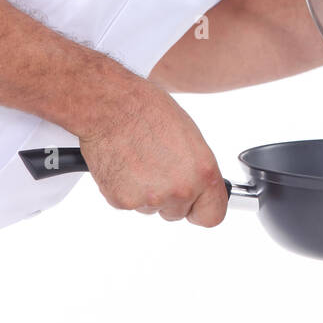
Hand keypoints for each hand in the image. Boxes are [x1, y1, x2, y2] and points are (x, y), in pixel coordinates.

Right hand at [78, 81, 227, 226]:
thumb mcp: (189, 137)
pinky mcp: (123, 201)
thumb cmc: (148, 110)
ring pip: (151, 208)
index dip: (202, 210)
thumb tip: (198, 184)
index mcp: (202, 172)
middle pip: (178, 213)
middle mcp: (180, 189)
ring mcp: (150, 198)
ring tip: (139, 159)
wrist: (110, 107)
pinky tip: (124, 163)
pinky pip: (128, 204)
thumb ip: (196, 168)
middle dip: (169, 197)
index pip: (212, 215)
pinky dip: (125, 189)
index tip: (196, 205)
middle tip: (157, 168)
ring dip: (146, 192)